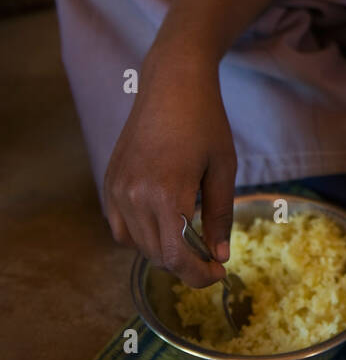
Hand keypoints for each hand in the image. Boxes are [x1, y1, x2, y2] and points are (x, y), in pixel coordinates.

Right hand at [103, 47, 237, 287]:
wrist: (172, 83)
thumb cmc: (205, 121)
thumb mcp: (223, 169)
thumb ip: (219, 217)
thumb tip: (219, 258)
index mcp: (166, 194)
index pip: (177, 258)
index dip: (199, 276)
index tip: (218, 274)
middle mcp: (135, 196)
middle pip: (157, 255)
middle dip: (186, 265)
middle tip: (210, 258)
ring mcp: (117, 189)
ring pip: (136, 244)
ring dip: (163, 251)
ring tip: (189, 238)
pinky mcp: (109, 182)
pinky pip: (120, 226)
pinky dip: (140, 234)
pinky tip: (163, 222)